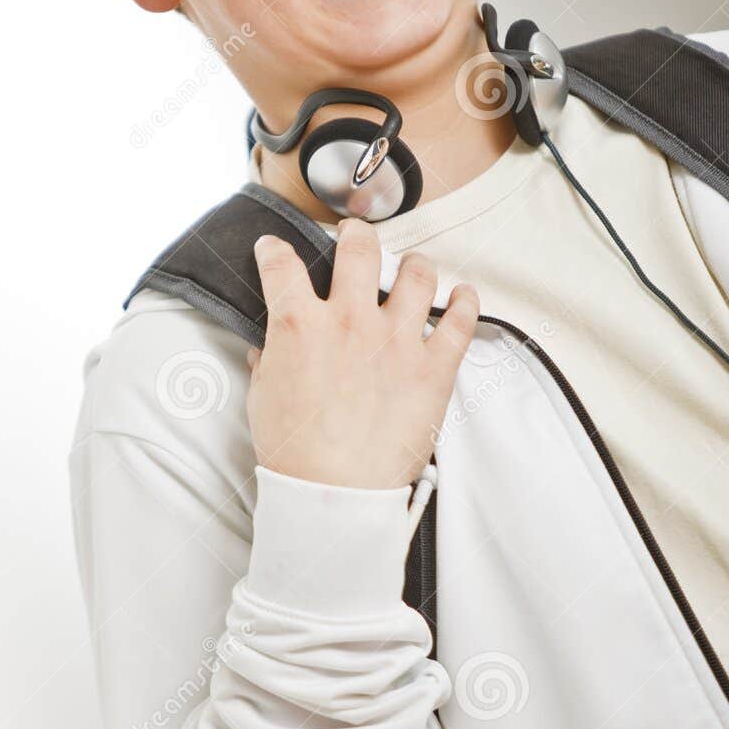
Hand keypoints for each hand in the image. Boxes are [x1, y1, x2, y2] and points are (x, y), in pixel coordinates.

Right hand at [245, 216, 479, 489]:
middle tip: (355, 237)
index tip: (274, 249)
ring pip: (416, 275)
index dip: (273, 250)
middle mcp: (351, 321)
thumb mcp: (262, 399)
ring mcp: (397, 341)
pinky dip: (465, 302)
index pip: (281, 266)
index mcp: (301, 325)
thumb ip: (266, 361)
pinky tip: (463, 296)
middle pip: (359, 249)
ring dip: (414, 265)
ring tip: (412, 268)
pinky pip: (460, 321)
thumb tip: (266, 347)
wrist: (334, 493)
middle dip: (355, 235)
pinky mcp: (434, 367)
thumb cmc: (296, 453)